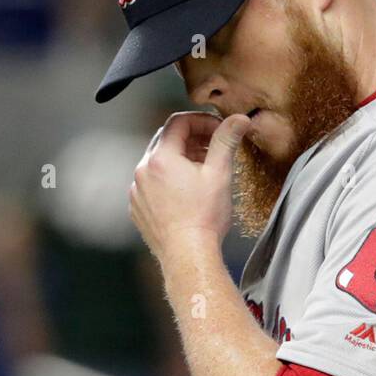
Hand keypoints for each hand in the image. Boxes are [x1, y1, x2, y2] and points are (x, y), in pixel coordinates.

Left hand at [129, 111, 250, 254]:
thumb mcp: (219, 174)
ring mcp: (137, 191)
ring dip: (178, 162)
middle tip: (212, 151)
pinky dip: (166, 183)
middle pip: (166, 141)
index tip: (218, 131)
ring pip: (157, 164)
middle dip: (191, 141)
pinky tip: (185, 196)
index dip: (201, 122)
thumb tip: (238, 119)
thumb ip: (226, 141)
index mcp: (161, 158)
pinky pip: (150, 186)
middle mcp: (142, 171)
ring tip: (201, 175)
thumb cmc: (204, 218)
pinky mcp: (138, 209)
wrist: (188, 256)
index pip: (178, 122)